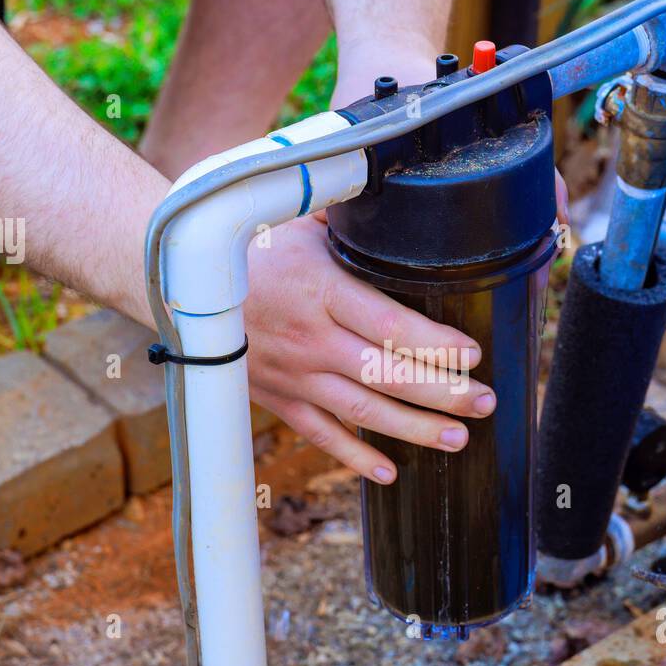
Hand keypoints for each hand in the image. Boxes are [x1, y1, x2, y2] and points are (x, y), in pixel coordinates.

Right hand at [243, 217, 496, 483]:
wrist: (181, 282)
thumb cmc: (252, 244)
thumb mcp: (302, 219)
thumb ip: (354, 218)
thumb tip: (406, 192)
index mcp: (320, 291)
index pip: (388, 326)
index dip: (434, 345)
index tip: (473, 355)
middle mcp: (309, 339)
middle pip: (386, 375)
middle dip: (442, 393)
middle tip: (484, 402)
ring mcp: (293, 374)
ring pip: (361, 411)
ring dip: (413, 429)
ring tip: (458, 439)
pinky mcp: (277, 398)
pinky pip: (320, 435)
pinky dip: (354, 457)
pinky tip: (388, 473)